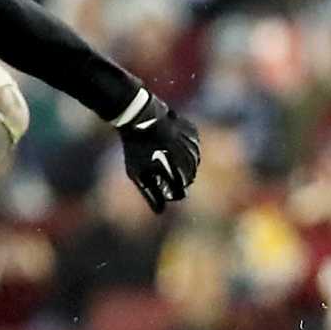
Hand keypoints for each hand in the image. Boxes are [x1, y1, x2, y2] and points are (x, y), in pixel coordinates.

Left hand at [116, 93, 199, 213]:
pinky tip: (172, 146)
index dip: (172, 192)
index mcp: (178, 170)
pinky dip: (185, 149)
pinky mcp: (193, 132)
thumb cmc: (136, 149)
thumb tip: (160, 212)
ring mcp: (194, 144)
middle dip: (178, 179)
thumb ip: (150, 194)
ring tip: (167, 159)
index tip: (164, 189)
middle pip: (189, 177)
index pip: (181, 191)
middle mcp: (190, 158)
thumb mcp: (138, 173)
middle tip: (165, 173)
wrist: (139, 117)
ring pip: (194, 162)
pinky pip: (193, 146)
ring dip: (183, 165)